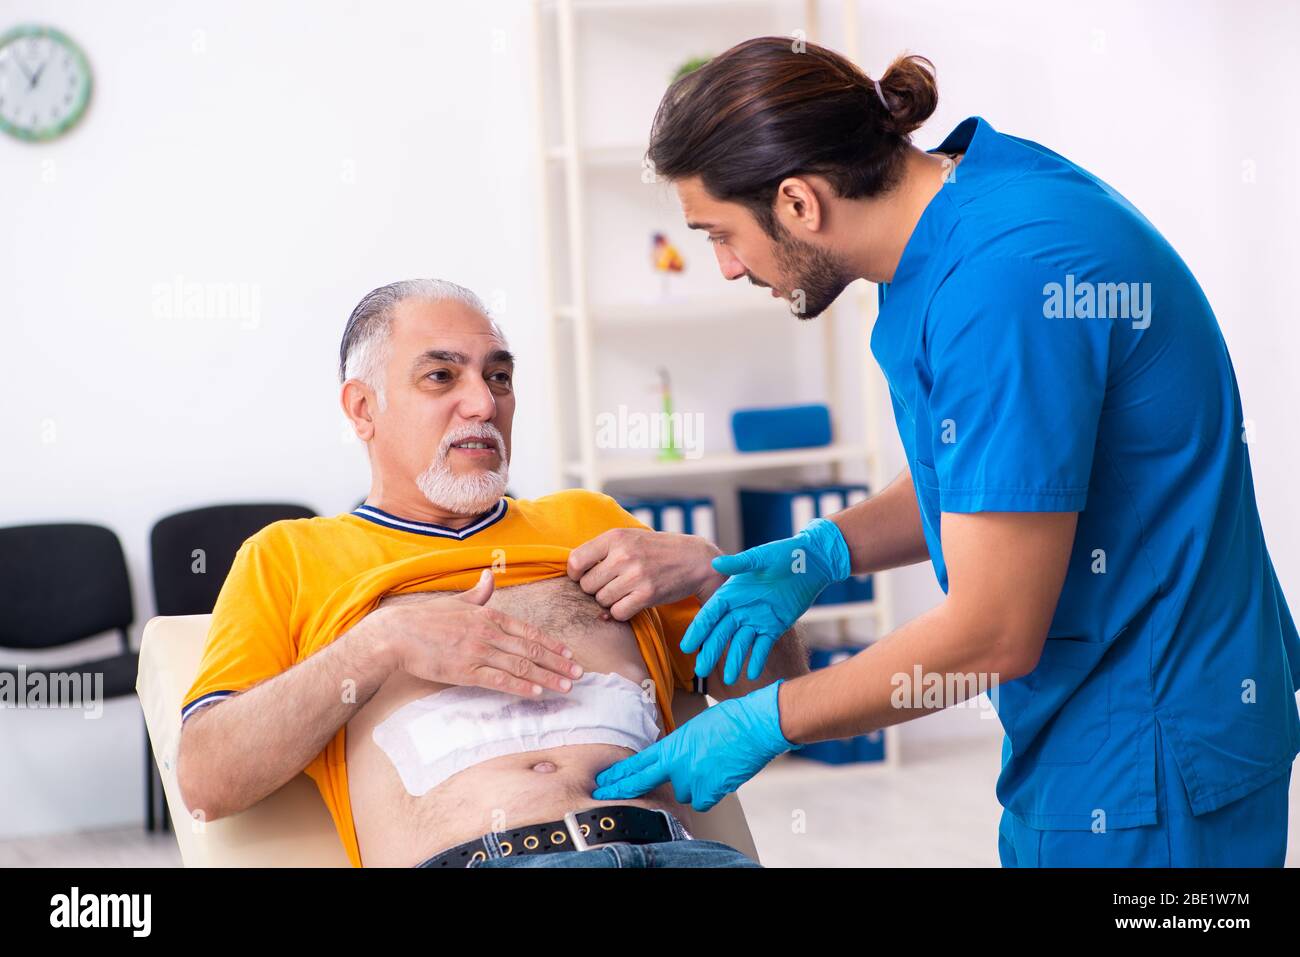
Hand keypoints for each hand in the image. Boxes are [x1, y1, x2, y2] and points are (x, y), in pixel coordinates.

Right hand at [365, 570, 583, 696]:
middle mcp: (488, 632)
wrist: (397, 634)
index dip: (552, 644)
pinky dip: (520, 686)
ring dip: (547, 677)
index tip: (569, 653)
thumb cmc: (426, 619)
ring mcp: (478, 652)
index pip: (529, 630)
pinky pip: (499, 680)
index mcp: (489, 615)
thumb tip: (490, 575)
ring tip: (566, 686)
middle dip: (558, 662)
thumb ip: (479, 592)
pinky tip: (536, 692)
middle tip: (578, 673)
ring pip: (521, 665)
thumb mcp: (457, 601)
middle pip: (531, 648)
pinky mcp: (465, 671)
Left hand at [567, 528, 724, 621]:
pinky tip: (633, 601)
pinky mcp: (647, 594)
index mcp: (615, 537)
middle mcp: (623, 555)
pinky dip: (622, 611)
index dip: (577, 574)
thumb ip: (601, 550)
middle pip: (587, 586)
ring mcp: (636, 575)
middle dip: (596, 589)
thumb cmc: (656, 550)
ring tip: (626, 591)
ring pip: (602, 601)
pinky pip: (618, 613)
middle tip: (613, 584)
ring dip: (611, 601)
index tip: (586, 576)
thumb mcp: (629, 538)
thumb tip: (571, 573)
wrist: (694, 559)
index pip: (575, 561)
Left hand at [592, 681, 792, 810]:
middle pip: (648, 782)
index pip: (639, 765)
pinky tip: (720, 775)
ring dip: (692, 783)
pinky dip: (709, 792)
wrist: (754, 727)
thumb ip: (678, 748)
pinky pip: (703, 799)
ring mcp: (695, 782)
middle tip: (604, 792)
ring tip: (709, 763)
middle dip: (626, 787)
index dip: (619, 775)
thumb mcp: (694, 729)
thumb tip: (675, 761)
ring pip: (684, 792)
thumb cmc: (729, 721)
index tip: (604, 781)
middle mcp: (679, 767)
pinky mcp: (712, 793)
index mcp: (673, 746)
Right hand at [682, 518, 850, 683]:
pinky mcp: (774, 626)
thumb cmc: (785, 554)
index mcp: (732, 592)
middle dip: (711, 651)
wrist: (812, 563)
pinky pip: (762, 647)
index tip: (686, 647)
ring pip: (740, 644)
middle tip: (699, 670)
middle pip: (722, 633)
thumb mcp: (762, 557)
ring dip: (733, 660)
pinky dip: (756, 660)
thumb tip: (715, 563)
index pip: (710, 614)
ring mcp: (757, 619)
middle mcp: (741, 608)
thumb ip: (739, 564)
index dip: (698, 631)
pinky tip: (751, 675)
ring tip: (728, 679)